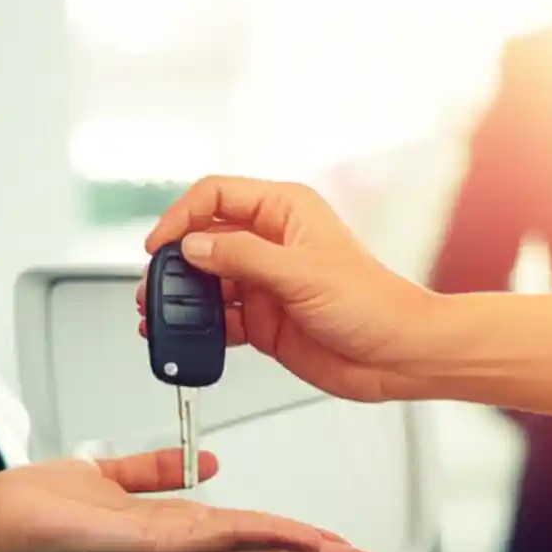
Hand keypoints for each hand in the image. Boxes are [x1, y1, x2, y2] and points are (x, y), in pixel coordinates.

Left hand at [0, 449, 383, 551]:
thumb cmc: (44, 505)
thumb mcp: (113, 474)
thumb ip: (158, 469)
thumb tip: (202, 460)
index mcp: (176, 530)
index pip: (251, 535)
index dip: (297, 539)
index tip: (336, 542)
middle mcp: (179, 547)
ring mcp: (169, 550)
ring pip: (252, 549)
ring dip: (304, 551)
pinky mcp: (152, 544)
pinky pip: (218, 536)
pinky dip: (260, 535)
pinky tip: (293, 535)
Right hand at [136, 175, 438, 401]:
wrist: (397, 355)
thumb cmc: (373, 304)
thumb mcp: (301, 274)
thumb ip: (242, 258)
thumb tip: (194, 247)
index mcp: (285, 211)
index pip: (217, 196)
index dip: (182, 216)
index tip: (160, 244)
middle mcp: (271, 242)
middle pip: (204, 241)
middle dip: (175, 263)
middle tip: (154, 287)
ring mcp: (265, 282)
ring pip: (207, 282)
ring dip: (182, 299)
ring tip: (160, 316)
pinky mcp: (264, 319)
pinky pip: (220, 318)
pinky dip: (200, 328)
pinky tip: (187, 338)